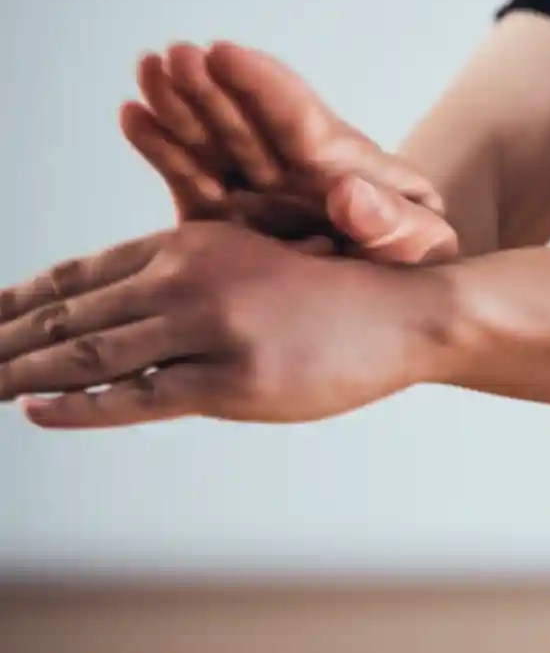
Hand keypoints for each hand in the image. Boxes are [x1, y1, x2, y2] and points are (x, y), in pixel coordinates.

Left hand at [0, 222, 452, 427]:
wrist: (407, 309)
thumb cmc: (336, 289)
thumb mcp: (254, 261)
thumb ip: (192, 277)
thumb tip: (129, 313)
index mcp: (191, 242)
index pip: (82, 274)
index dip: (21, 301)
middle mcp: (189, 276)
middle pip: (72, 314)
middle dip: (4, 341)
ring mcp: (209, 327)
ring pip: (91, 353)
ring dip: (20, 371)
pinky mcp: (233, 380)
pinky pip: (138, 396)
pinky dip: (79, 404)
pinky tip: (34, 409)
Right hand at [121, 41, 458, 263]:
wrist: (395, 310)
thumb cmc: (414, 265)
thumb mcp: (419, 244)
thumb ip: (390, 220)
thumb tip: (348, 192)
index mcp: (345, 167)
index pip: (302, 122)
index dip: (265, 88)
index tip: (227, 55)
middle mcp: (295, 173)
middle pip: (250, 125)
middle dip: (215, 90)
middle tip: (179, 56)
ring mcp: (258, 195)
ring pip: (214, 146)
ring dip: (180, 109)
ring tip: (149, 70)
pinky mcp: (226, 225)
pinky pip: (191, 183)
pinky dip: (163, 151)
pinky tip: (134, 116)